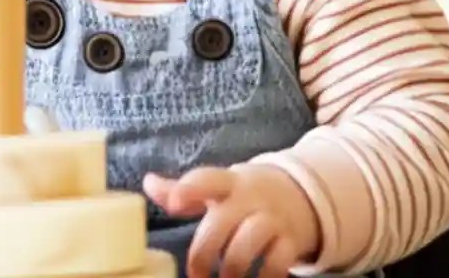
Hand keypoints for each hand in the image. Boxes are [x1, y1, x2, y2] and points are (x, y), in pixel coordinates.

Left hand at [143, 165, 319, 277]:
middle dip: (203, 253)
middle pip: (220, 224)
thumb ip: (184, 189)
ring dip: (231, 269)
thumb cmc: (244, 194)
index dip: (188, 190)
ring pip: (246, 246)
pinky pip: (277, 263)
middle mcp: (249, 199)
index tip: (173, 205)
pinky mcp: (291, 240)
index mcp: (227, 183)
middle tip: (196, 275)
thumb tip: (148, 183)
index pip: (206, 180)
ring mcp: (272, 219)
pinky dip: (264, 277)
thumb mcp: (218, 187)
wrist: (301, 193)